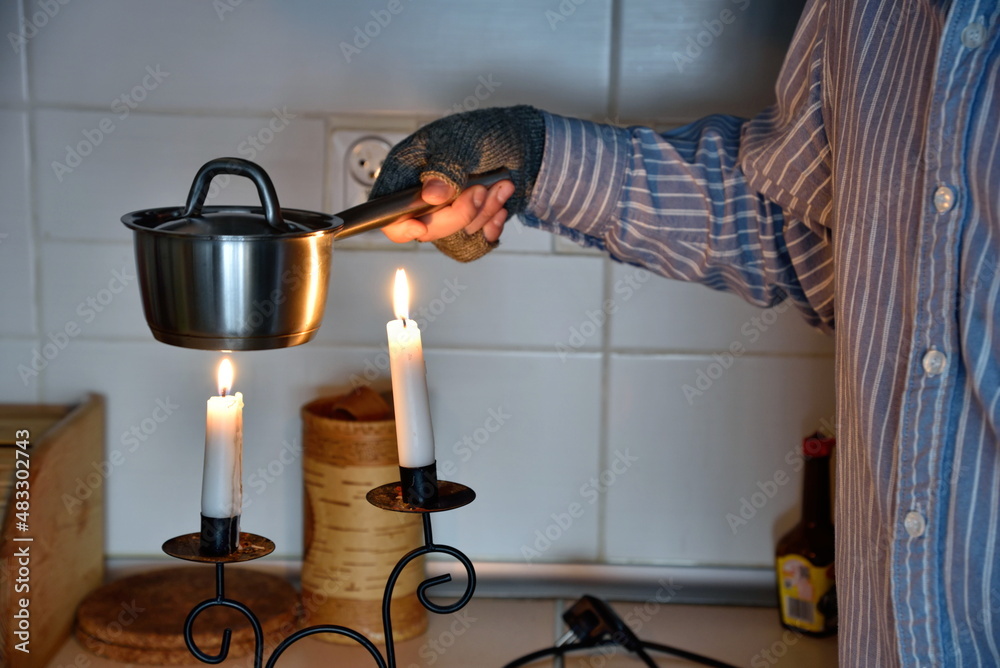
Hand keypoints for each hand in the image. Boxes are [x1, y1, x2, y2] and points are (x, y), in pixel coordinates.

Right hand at [369, 105, 544, 260]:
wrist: (521, 142)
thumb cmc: (485, 131)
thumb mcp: (464, 140)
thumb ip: (446, 167)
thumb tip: (430, 195)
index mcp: (406, 170)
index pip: (386, 210)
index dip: (399, 225)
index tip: (420, 225)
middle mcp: (421, 196)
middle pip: (425, 229)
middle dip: (459, 214)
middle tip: (481, 190)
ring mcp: (444, 213)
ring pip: (454, 237)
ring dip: (482, 214)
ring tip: (499, 187)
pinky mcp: (466, 225)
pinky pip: (474, 243)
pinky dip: (492, 227)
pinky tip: (500, 204)